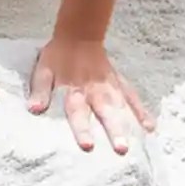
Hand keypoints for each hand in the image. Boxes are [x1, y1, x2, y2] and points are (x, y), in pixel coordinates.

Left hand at [28, 38, 153, 153]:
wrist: (77, 35)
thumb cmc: (58, 57)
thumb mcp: (43, 71)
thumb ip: (40, 91)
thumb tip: (34, 109)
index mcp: (75, 91)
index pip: (78, 112)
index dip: (82, 129)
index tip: (88, 146)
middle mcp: (95, 91)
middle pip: (105, 112)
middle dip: (114, 131)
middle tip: (122, 149)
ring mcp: (110, 87)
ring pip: (122, 107)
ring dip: (130, 124)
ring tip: (140, 142)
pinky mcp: (119, 83)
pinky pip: (133, 98)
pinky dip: (142, 112)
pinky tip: (150, 127)